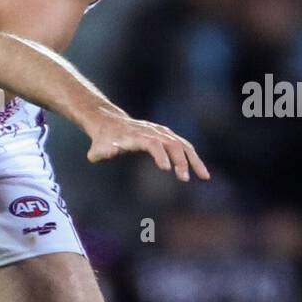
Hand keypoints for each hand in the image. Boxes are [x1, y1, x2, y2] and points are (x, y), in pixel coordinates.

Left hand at [85, 108, 209, 181]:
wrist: (110, 122)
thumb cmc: (103, 140)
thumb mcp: (97, 149)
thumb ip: (101, 153)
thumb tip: (109, 152)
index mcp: (137, 136)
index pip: (153, 143)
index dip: (160, 154)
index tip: (166, 168)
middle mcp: (152, 132)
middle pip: (172, 143)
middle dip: (180, 161)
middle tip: (184, 179)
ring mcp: (162, 133)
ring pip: (182, 144)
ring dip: (194, 160)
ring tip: (204, 177)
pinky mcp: (167, 136)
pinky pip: (184, 146)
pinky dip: (193, 157)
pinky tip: (200, 171)